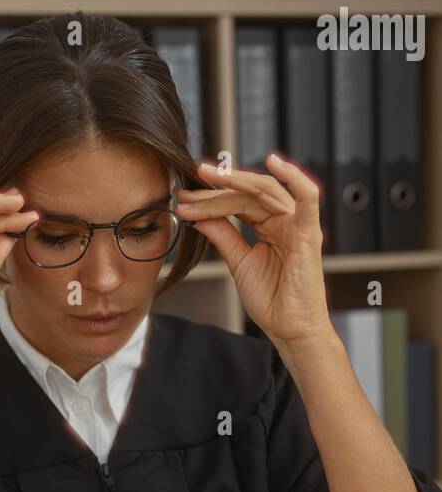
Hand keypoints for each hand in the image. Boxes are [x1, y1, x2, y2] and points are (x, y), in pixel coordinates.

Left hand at [174, 155, 332, 347]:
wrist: (289, 329)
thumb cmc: (271, 300)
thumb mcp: (239, 262)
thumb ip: (223, 236)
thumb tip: (200, 216)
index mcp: (269, 226)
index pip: (238, 203)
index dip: (210, 200)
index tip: (183, 200)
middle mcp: (284, 220)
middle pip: (247, 195)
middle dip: (215, 191)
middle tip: (186, 189)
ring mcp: (297, 224)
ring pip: (266, 191)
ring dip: (235, 183)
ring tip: (207, 178)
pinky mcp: (308, 233)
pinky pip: (308, 198)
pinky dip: (294, 177)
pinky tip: (274, 162)